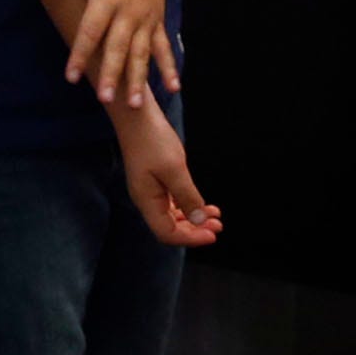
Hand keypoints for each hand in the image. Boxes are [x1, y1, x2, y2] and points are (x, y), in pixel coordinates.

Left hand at [36, 0, 180, 108]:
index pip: (91, 31)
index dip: (80, 54)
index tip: (70, 76)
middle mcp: (128, 13)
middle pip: (118, 48)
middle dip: (112, 74)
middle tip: (104, 98)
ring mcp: (145, 20)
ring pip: (141, 54)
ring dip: (138, 79)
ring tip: (134, 104)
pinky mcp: (157, 23)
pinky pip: (163, 49)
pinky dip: (169, 68)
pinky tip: (173, 88)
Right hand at [113, 103, 219, 247]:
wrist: (137, 116)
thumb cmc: (153, 140)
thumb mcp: (175, 169)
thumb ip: (187, 197)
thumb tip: (199, 221)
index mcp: (147, 201)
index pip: (167, 233)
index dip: (191, 238)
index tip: (213, 234)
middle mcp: (146, 200)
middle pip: (170, 227)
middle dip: (195, 230)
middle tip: (218, 226)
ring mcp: (150, 190)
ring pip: (172, 216)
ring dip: (194, 219)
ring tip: (215, 216)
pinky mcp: (155, 180)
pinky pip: (172, 202)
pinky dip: (188, 206)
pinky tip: (203, 204)